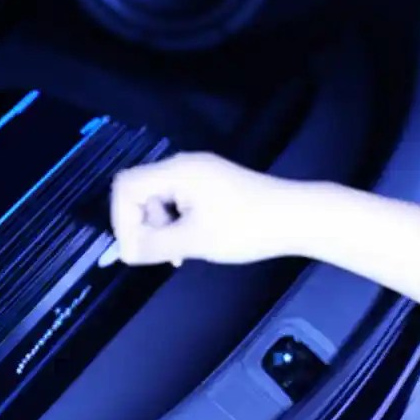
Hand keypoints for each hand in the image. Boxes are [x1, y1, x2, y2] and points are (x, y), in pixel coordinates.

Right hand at [109, 152, 307, 266]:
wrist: (297, 218)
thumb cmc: (247, 228)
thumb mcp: (195, 241)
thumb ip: (154, 246)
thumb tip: (124, 254)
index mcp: (177, 171)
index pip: (125, 187)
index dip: (121, 221)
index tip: (133, 251)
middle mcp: (184, 166)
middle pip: (139, 192)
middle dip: (141, 226)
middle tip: (158, 254)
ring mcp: (198, 173)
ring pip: (157, 200)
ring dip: (159, 228)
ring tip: (179, 252)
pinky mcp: (210, 183)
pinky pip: (176, 201)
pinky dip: (175, 223)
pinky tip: (190, 243)